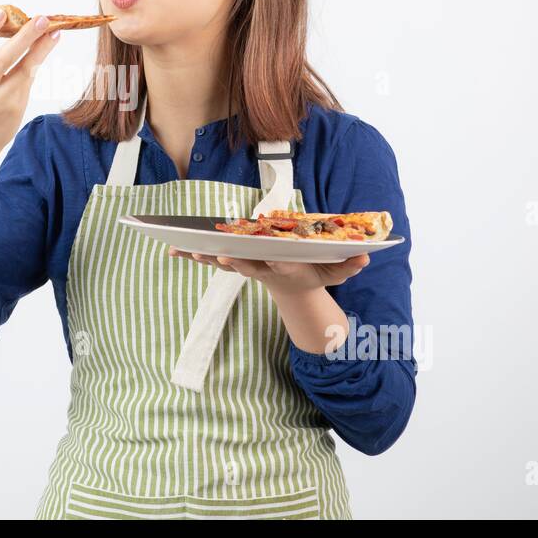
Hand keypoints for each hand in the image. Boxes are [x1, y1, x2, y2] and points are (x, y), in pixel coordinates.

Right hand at [0, 7, 59, 182]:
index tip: (1, 12)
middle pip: (2, 57)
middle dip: (23, 36)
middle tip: (40, 18)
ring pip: (23, 68)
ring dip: (39, 46)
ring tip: (53, 28)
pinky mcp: (14, 107)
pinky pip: (29, 78)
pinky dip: (39, 58)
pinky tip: (49, 43)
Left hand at [166, 247, 370, 294]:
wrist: (296, 289)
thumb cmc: (317, 274)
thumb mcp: (337, 272)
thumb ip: (350, 266)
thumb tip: (367, 258)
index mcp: (287, 270)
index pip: (278, 266)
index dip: (270, 262)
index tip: (262, 258)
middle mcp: (264, 269)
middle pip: (245, 265)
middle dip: (230, 261)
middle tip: (216, 255)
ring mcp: (248, 267)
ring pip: (222, 262)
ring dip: (201, 257)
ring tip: (178, 248)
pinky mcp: (237, 263)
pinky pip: (212, 258)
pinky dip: (193, 254)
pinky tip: (171, 247)